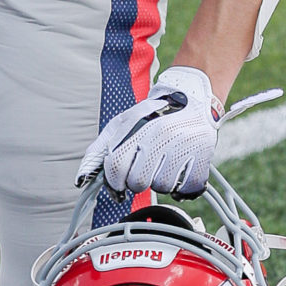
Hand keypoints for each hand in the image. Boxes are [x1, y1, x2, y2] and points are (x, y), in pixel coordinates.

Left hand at [78, 65, 222, 200]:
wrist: (191, 97)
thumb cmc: (152, 115)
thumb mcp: (122, 124)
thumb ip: (99, 150)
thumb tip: (81, 179)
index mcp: (138, 126)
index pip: (116, 167)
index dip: (114, 181)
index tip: (119, 183)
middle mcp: (161, 135)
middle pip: (138, 182)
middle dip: (137, 181)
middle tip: (143, 170)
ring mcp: (184, 145)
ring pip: (162, 187)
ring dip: (160, 181)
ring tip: (163, 165)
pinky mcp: (204, 155)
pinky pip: (186, 188)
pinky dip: (181, 185)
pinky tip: (179, 169)